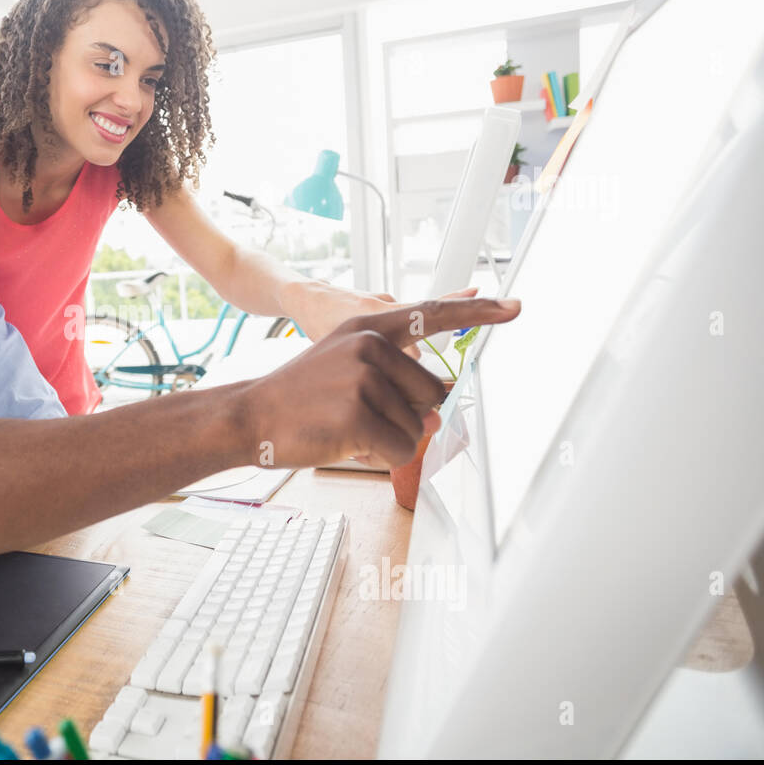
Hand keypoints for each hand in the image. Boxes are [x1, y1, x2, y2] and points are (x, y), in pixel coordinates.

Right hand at [236, 297, 519, 469]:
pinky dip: (379, 457)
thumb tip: (437, 415)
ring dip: (389, 438)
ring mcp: (364, 378)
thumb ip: (395, 380)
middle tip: (359, 415)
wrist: (250, 416)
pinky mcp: (358, 414)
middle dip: (407, 416)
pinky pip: (399, 450)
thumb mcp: (345, 369)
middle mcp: (370, 346)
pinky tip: (345, 442)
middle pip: (434, 394)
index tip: (513, 307)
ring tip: (345, 427)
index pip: (432, 315)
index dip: (477, 312)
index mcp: (369, 326)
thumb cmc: (300, 398)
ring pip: (418, 426)